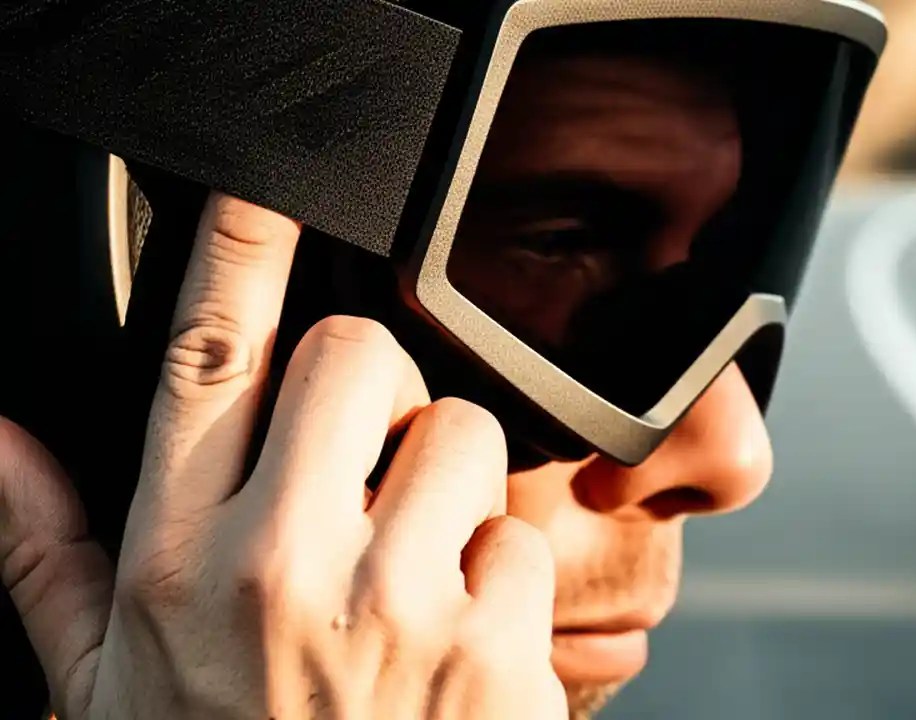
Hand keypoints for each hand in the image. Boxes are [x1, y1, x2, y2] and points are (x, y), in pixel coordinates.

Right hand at [1, 193, 566, 718]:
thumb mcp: (99, 686)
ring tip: (416, 556)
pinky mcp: (493, 652)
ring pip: (463, 430)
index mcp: (177, 562)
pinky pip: (525, 535)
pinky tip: (460, 631)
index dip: (234, 249)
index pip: (203, 362)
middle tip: (365, 456)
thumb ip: (47, 558)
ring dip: (450, 479)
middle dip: (372, 385)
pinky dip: (505, 574)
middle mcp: (282, 568)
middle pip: (356, 353)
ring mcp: (396, 609)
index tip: (259, 187)